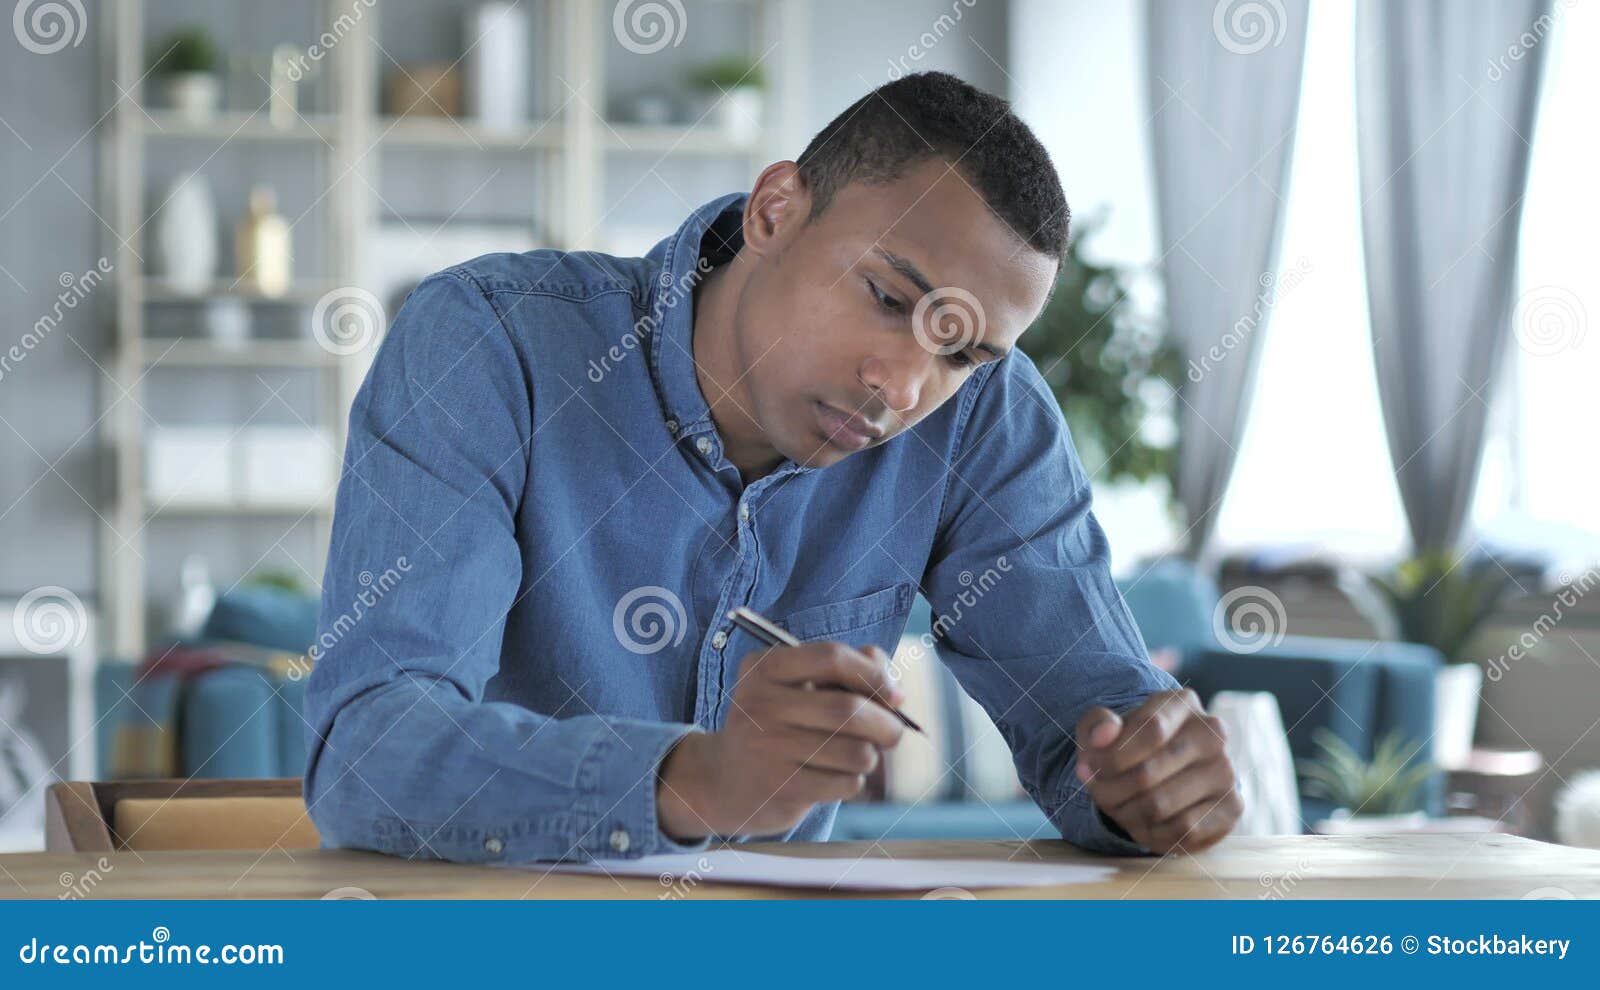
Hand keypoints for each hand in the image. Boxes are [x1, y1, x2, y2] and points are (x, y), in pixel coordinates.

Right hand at [657, 641, 905, 839]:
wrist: (724, 779)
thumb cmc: (777, 725)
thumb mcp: (796, 686)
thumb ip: (845, 669)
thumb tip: (892, 685)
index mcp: (764, 667)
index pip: (831, 657)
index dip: (874, 674)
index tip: (896, 696)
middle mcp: (760, 703)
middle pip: (848, 709)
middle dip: (886, 724)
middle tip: (893, 734)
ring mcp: (768, 747)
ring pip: (855, 751)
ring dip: (869, 757)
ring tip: (855, 756)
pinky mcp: (780, 787)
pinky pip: (845, 783)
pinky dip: (853, 781)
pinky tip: (833, 778)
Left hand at [1074, 688, 1241, 853]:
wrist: (1162, 775)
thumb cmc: (1128, 747)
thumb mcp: (1102, 729)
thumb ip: (1096, 725)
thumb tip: (1103, 734)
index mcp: (1183, 703)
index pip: (1150, 729)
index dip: (1111, 756)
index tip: (1089, 765)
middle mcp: (1213, 734)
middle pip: (1147, 773)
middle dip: (1110, 789)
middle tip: (1098, 791)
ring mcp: (1227, 771)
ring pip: (1160, 805)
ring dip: (1125, 814)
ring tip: (1118, 806)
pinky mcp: (1232, 807)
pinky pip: (1182, 831)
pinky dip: (1153, 833)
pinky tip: (1144, 822)